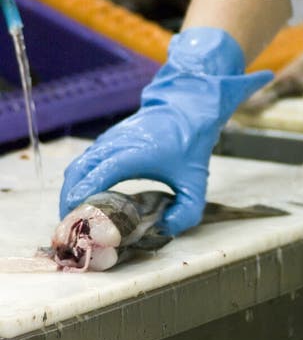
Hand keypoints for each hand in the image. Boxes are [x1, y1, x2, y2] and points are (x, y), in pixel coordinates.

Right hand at [60, 28, 271, 234]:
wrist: (186, 108)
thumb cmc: (190, 146)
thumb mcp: (196, 183)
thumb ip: (186, 212)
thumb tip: (163, 231)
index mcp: (138, 152)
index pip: (103, 171)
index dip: (85, 193)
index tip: (74, 215)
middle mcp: (117, 143)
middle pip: (80, 170)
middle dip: (70, 199)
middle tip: (74, 228)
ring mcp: (108, 139)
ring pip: (78, 165)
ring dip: (71, 190)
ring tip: (77, 219)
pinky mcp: (106, 140)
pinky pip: (84, 161)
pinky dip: (77, 180)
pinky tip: (85, 200)